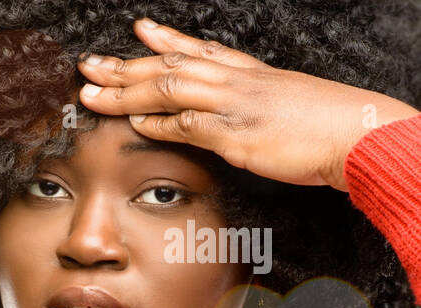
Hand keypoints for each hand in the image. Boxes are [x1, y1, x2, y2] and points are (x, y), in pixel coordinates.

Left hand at [76, 17, 419, 191]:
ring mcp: (234, 104)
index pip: (199, 49)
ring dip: (125, 92)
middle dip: (124, 67)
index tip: (138, 30)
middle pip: (170, 65)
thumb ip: (254, 104)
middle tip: (89, 65)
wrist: (362, 133)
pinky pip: (187, 124)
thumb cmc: (330, 126)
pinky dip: (158, 124)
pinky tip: (133, 124)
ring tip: (91, 94)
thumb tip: (232, 113)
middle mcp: (237, 82)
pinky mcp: (235, 133)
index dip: (164, 40)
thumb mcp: (286, 104)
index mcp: (251, 73)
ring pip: (169, 88)